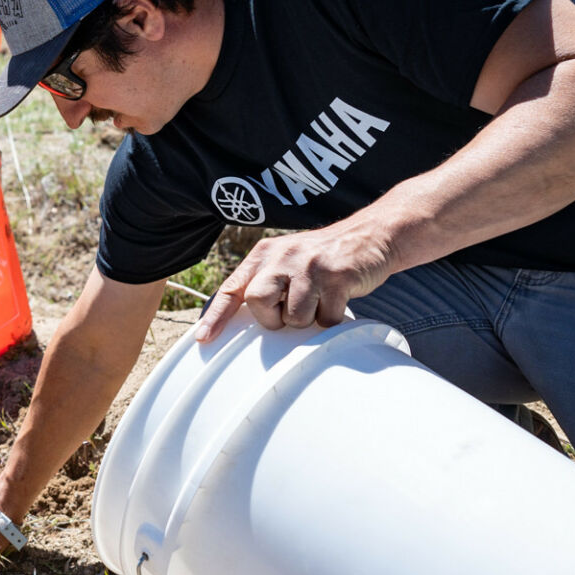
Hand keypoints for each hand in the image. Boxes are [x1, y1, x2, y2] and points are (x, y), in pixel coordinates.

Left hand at [195, 222, 394, 342]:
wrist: (370, 235)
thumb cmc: (322, 259)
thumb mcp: (287, 261)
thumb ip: (264, 284)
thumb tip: (240, 322)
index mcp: (264, 254)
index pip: (233, 288)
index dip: (216, 316)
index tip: (203, 339)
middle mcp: (283, 256)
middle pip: (258, 301)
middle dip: (273, 318)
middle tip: (290, 312)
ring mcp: (311, 266)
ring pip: (294, 317)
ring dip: (307, 320)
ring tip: (319, 303)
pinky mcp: (338, 276)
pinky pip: (326, 319)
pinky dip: (332, 319)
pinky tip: (338, 301)